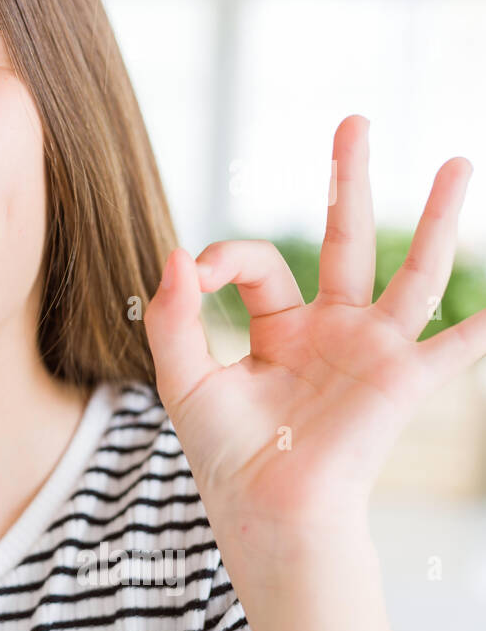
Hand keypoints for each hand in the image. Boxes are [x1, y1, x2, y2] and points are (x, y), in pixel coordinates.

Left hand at [144, 114, 478, 577]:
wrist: (266, 509)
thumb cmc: (225, 453)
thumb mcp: (183, 376)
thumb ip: (173, 315)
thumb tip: (176, 250)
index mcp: (280, 328)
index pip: (257, 264)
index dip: (221, 259)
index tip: (195, 274)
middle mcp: (332, 330)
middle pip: (344, 238)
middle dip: (347, 180)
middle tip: (353, 121)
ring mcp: (373, 350)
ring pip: (413, 270)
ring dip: (436, 218)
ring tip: (456, 161)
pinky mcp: (403, 379)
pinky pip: (459, 345)